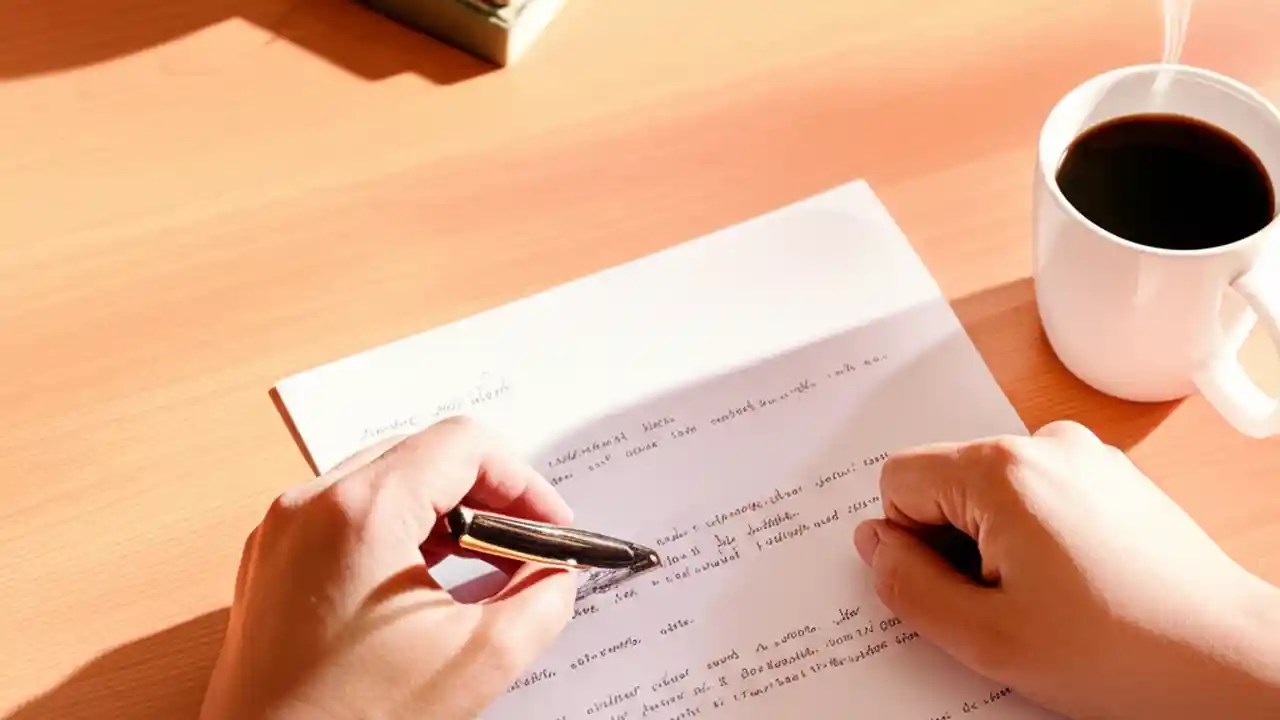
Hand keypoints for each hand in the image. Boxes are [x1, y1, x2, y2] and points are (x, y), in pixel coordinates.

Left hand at [201, 417, 575, 719]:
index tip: (551, 529)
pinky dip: (404, 533)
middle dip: (490, 496)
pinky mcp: (271, 561)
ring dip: (449, 514)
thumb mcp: (479, 661)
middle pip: (425, 455)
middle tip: (528, 548)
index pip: (464, 444)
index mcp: (361, 511)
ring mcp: (283, 531)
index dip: (524, 482)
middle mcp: (311, 504)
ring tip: (488, 568)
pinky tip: (432, 584)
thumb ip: (542, 601)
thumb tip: (554, 575)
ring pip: (389, 481)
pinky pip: (350, 516)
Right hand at [854, 420, 1279, 718]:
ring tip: (1048, 601)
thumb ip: (907, 585)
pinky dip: (1035, 539)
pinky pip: (1036, 497)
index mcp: (1002, 469)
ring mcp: (1085, 457)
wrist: (1232, 662)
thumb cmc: (1121, 651)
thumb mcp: (985, 637)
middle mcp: (1043, 444)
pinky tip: (1074, 587)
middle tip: (1006, 605)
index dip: (909, 544)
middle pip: (945, 482)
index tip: (958, 590)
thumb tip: (874, 544)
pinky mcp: (1113, 478)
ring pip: (990, 494)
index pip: (898, 480)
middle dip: (955, 545)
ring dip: (995, 546)